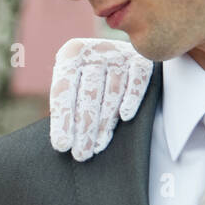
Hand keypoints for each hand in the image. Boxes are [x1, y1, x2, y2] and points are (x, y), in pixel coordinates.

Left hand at [49, 37, 152, 160]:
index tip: (62, 145)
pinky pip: (137, 81)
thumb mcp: (72, 82)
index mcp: (71, 53)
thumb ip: (66, 104)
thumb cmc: (87, 77)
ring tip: (97, 147)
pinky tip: (125, 116)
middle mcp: (95, 50)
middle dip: (84, 128)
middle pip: (88, 94)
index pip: (63, 90)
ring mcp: (119, 53)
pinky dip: (131, 98)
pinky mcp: (141, 60)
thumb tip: (62, 143)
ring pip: (112, 92)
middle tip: (81, 154)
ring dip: (105, 123)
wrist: (117, 53)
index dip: (62, 119)